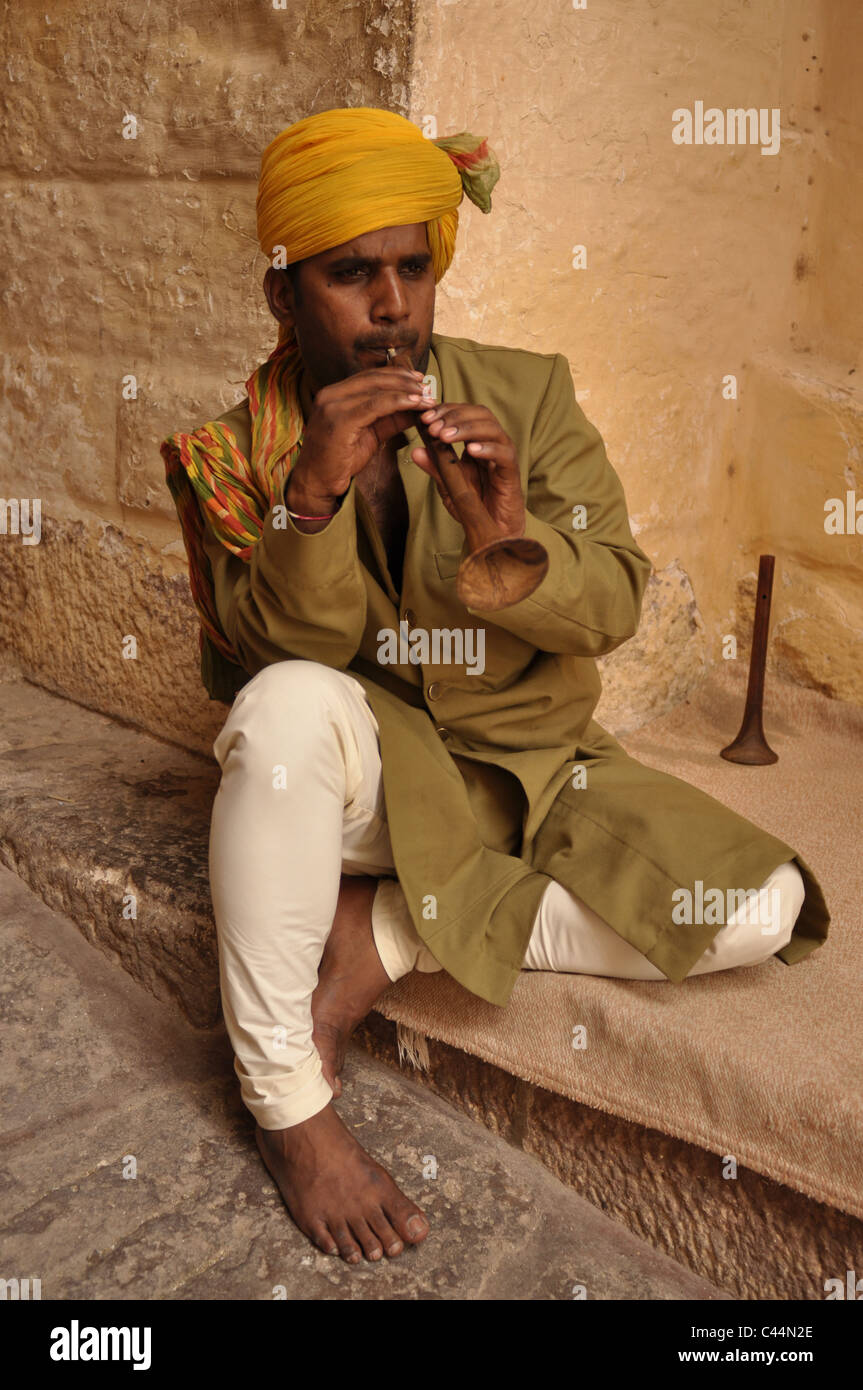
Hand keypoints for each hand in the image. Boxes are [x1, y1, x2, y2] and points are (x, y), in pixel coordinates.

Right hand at [290, 364, 427, 505]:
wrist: (317, 482)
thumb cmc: (340, 460)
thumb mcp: (370, 434)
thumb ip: (390, 419)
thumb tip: (417, 408)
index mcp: (334, 394)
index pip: (370, 376)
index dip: (397, 375)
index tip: (419, 380)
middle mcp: (330, 394)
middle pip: (375, 379)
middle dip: (405, 381)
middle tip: (428, 388)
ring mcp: (332, 406)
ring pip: (377, 390)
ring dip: (406, 392)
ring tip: (426, 398)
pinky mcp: (339, 420)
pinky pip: (375, 406)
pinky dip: (398, 402)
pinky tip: (415, 405)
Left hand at [411, 402, 525, 537]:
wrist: (492, 530)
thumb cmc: (474, 505)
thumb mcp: (448, 485)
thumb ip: (435, 468)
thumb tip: (416, 451)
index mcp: (477, 440)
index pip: (464, 413)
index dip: (444, 411)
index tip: (425, 417)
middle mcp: (492, 442)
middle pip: (479, 414)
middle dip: (454, 417)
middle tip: (433, 427)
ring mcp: (503, 455)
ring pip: (491, 429)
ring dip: (466, 429)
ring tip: (446, 437)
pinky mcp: (512, 471)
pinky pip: (503, 454)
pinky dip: (488, 449)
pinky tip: (471, 451)